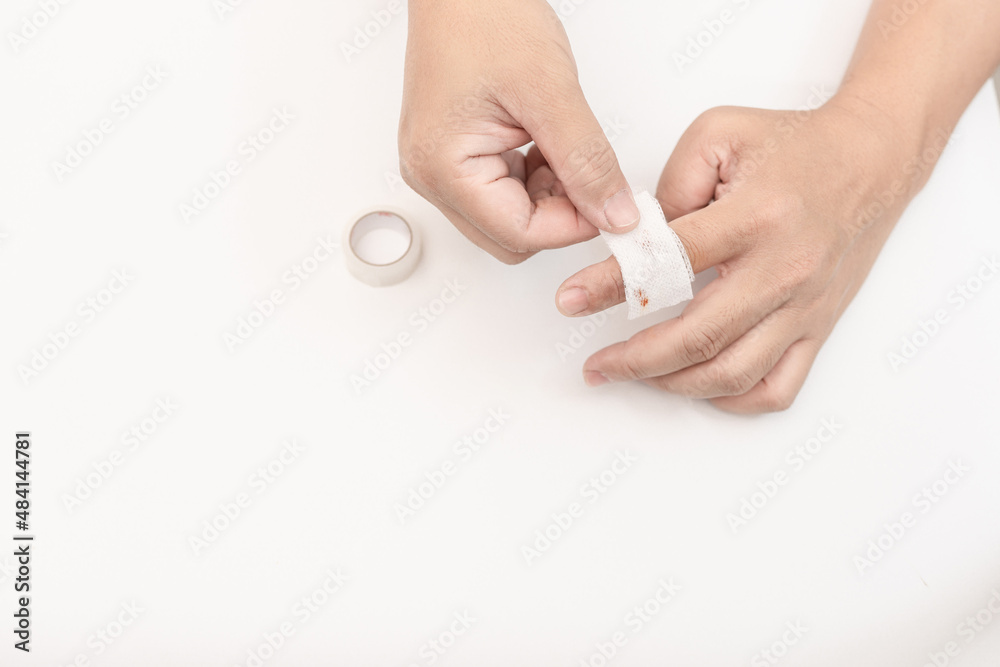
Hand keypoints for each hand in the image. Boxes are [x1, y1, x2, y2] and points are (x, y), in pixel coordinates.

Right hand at [398, 0, 639, 264]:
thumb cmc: (486, 15)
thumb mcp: (551, 91)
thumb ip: (587, 160)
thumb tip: (615, 214)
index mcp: (443, 167)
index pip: (520, 234)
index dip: (572, 225)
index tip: (612, 202)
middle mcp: (431, 177)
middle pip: (511, 237)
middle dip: (558, 214)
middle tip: (591, 173)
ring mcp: (439, 168)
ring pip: (509, 219)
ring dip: (548, 196)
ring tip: (562, 143)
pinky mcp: (453, 156)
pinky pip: (501, 193)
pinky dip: (535, 179)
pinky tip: (545, 142)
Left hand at [555, 100, 928, 412]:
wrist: (873, 159)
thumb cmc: (793, 144)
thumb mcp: (718, 135)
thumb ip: (669, 186)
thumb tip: (635, 244)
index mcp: (755, 217)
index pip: (670, 263)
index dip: (611, 287)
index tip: (569, 301)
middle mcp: (783, 270)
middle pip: (698, 337)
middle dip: (635, 360)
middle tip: (597, 364)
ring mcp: (805, 306)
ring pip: (733, 373)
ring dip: (674, 384)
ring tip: (635, 376)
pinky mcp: (819, 326)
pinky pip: (777, 387)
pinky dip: (733, 398)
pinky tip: (698, 385)